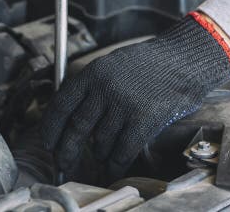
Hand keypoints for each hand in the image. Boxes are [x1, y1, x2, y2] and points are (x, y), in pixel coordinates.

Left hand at [41, 13, 229, 177]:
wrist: (182, 60)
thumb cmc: (148, 65)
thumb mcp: (110, 65)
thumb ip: (90, 87)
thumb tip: (69, 118)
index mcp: (92, 73)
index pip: (61, 105)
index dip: (50, 129)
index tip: (47, 144)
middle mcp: (104, 88)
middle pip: (76, 128)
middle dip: (67, 151)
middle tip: (64, 164)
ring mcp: (124, 104)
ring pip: (100, 142)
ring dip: (99, 156)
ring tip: (100, 159)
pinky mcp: (144, 119)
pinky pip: (122, 151)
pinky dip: (115, 165)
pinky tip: (112, 169)